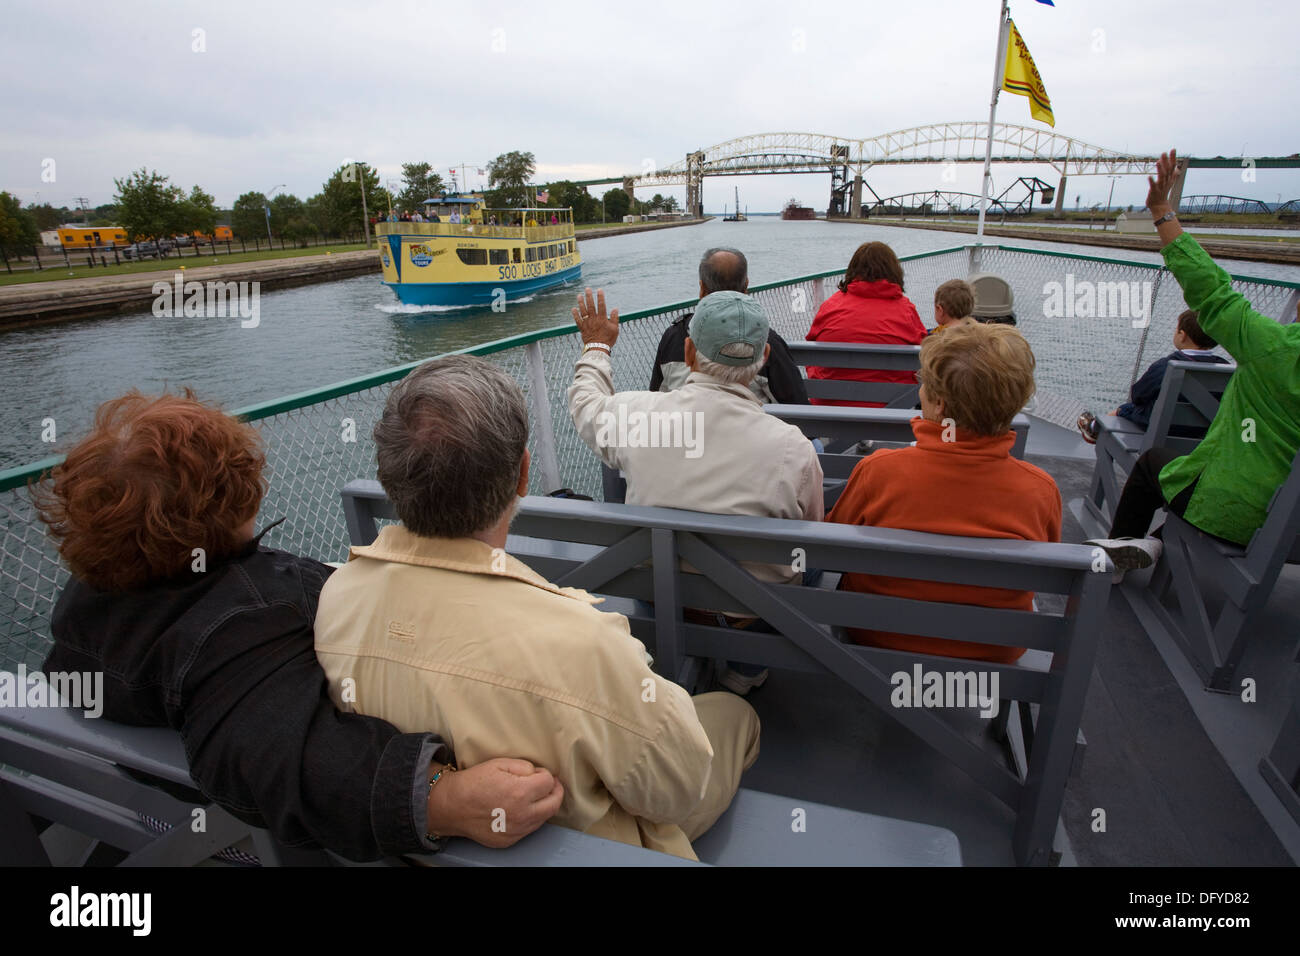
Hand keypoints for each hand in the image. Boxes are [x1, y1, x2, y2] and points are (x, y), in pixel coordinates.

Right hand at [426, 757, 563, 847]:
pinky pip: (529, 829)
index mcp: (520, 793)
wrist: (452, 806)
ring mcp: (516, 830)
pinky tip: (522, 809)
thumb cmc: (474, 782)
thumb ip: (525, 767)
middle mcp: (522, 815)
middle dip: (555, 791)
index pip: (549, 783)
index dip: (545, 774)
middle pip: (554, 803)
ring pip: (544, 818)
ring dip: (544, 805)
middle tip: (550, 784)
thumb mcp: (500, 763)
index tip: (539, 773)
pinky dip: (531, 818)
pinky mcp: (509, 840)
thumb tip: (539, 774)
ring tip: (535, 796)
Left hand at [573, 287, 618, 347]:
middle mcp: (594, 319)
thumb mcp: (615, 329)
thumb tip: (615, 308)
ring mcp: (587, 323)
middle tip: (587, 289)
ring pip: (583, 311)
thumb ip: (615, 318)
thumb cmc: (608, 339)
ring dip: (581, 302)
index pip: (601, 305)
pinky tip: (573, 308)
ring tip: (579, 295)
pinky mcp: (582, 328)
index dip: (600, 297)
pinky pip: (577, 320)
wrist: (598, 348)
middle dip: (589, 296)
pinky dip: (575, 314)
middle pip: (590, 306)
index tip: (599, 290)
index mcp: (602, 319)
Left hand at [1146, 148, 1177, 214]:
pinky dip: (1152, 182)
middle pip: (1167, 170)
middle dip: (1166, 161)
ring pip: (1162, 177)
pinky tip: (1149, 177)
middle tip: (1164, 153)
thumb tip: (1165, 161)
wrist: (1159, 205)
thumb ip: (1167, 170)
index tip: (1173, 149)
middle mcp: (1167, 181)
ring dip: (1160, 170)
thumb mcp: (1167, 180)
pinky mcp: (1154, 192)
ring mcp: (1161, 186)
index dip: (1173, 158)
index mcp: (1170, 177)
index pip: (1172, 166)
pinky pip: (1153, 186)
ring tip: (1158, 162)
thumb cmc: (1162, 191)